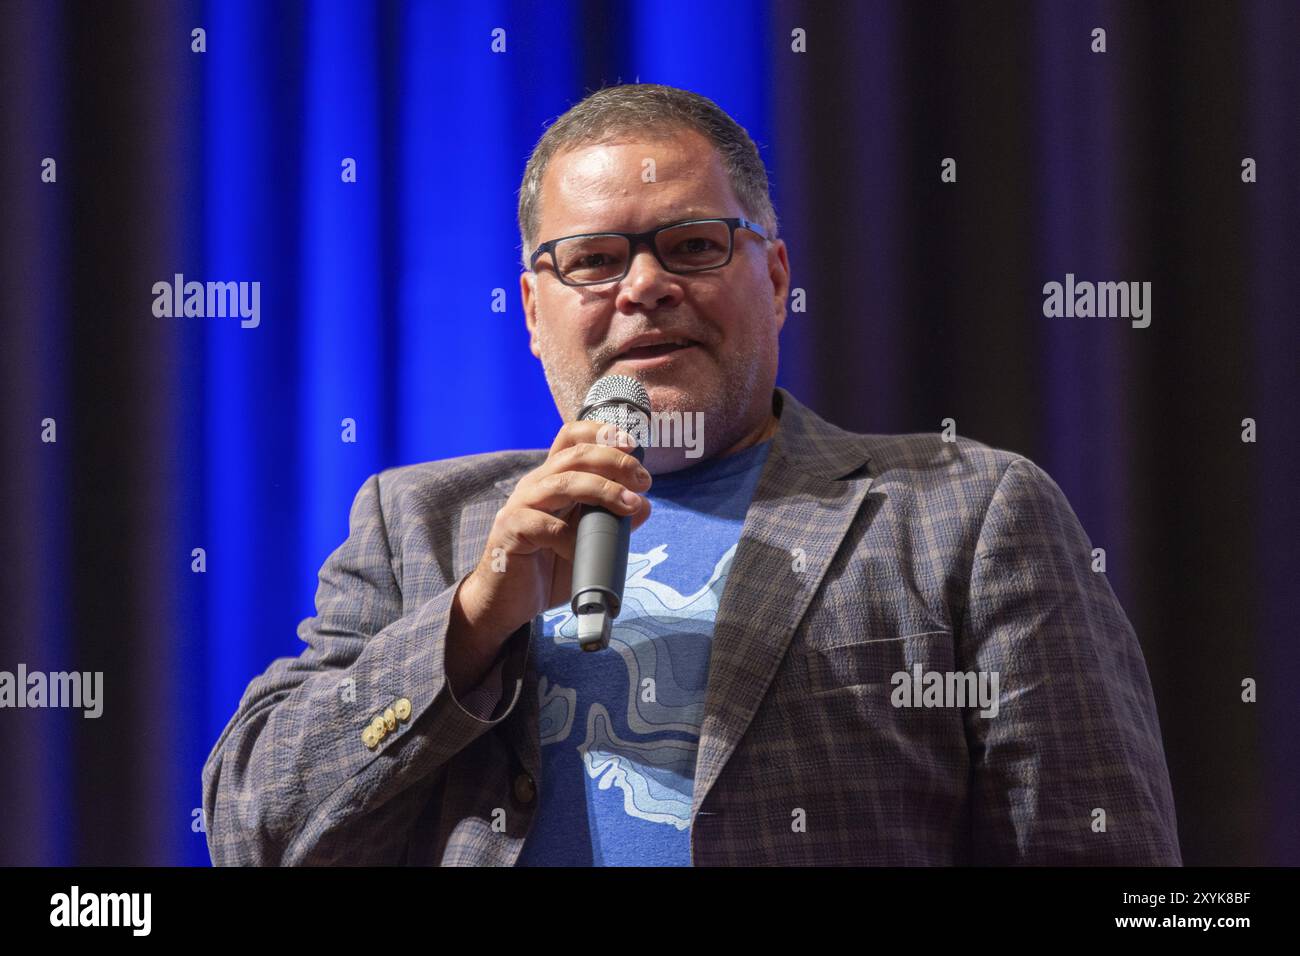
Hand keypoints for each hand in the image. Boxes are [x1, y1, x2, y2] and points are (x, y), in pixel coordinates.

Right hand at [447, 421, 652, 684]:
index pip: (571, 438)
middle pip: (574, 455)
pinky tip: (582, 548)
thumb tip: (643, 506)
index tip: (631, 443)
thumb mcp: (586, 541)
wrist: (506, 602)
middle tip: (642, 480)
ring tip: (629, 504)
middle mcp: (535, 485)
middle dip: (614, 461)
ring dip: (601, 489)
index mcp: (552, 480)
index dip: (601, 432)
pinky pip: (544, 525)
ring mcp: (521, 507)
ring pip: (562, 482)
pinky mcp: (511, 532)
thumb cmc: (547, 567)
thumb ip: (611, 523)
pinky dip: (570, 536)